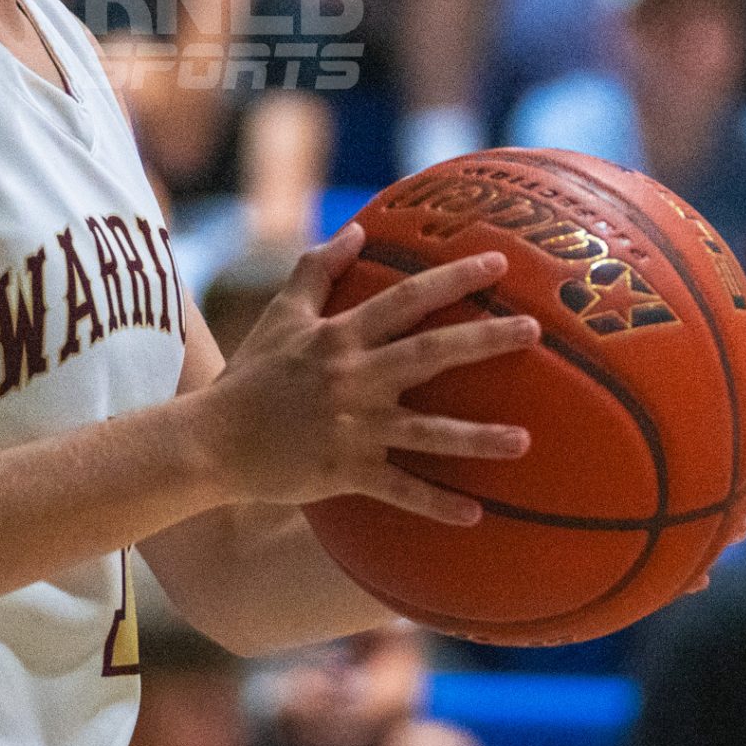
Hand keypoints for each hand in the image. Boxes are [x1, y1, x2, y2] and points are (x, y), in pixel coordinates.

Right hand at [189, 225, 536, 523]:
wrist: (212, 441)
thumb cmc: (250, 376)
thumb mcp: (280, 316)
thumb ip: (317, 270)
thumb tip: (358, 230)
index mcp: (340, 337)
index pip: (405, 298)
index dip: (452, 278)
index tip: (500, 264)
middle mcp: (353, 378)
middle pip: (429, 353)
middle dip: (483, 340)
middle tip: (534, 330)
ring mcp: (352, 427)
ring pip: (425, 431)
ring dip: (476, 437)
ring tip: (525, 441)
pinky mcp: (345, 472)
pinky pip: (399, 490)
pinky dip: (436, 505)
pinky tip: (476, 515)